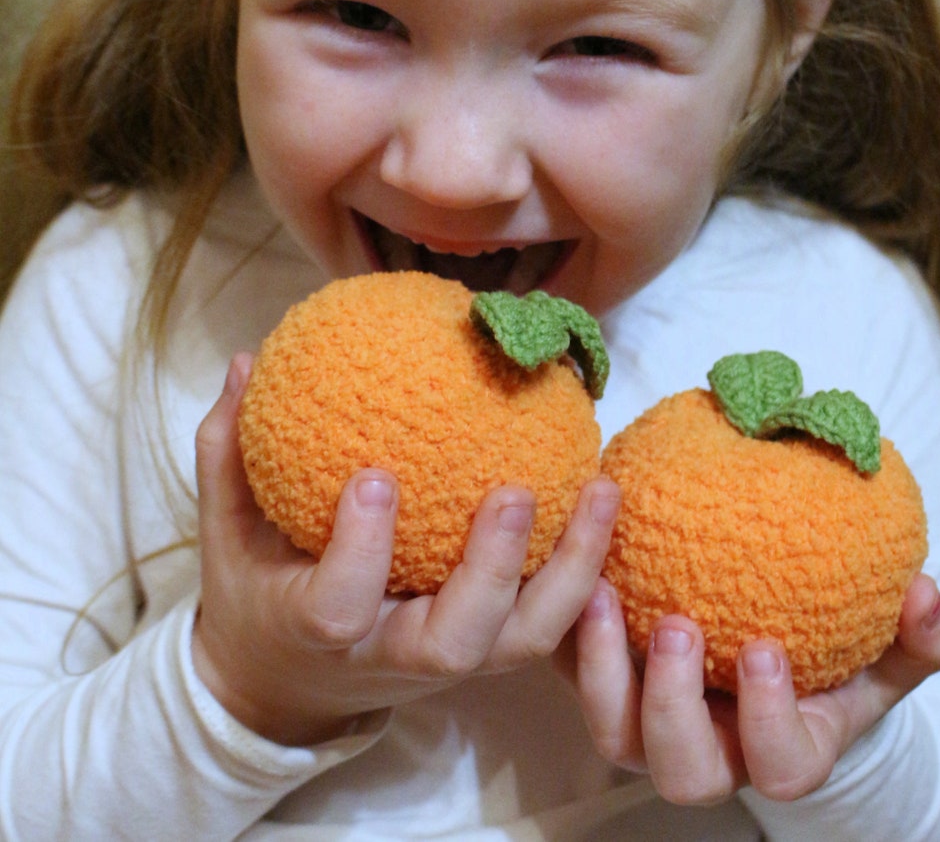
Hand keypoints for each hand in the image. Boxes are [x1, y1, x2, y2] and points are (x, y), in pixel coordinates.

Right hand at [192, 354, 620, 745]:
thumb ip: (230, 453)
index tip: (375, 479)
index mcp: (315, 631)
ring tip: (601, 487)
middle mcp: (391, 656)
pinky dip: (584, 570)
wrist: (289, 686)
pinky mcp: (489, 652)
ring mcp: (449, 662)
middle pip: (456, 641)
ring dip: (571, 569)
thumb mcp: (228, 535)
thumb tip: (245, 359)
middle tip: (514, 491)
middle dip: (490, 571)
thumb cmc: (259, 596)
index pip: (338, 608)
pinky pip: (548, 621)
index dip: (360, 551)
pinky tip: (605, 501)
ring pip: (524, 640)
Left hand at [568, 572, 939, 803]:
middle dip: (671, 707)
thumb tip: (930, 596)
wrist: (777, 650)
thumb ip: (923, 634)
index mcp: (784, 749)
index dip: (767, 720)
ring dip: (600, 667)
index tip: (763, 651)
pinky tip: (571, 566)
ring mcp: (654, 722)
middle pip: (681, 770)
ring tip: (602, 592)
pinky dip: (567, 632)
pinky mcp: (609, 681)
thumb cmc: (838, 659)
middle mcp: (714, 750)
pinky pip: (573, 671)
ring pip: (612, 730)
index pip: (779, 766)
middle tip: (677, 627)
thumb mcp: (890, 649)